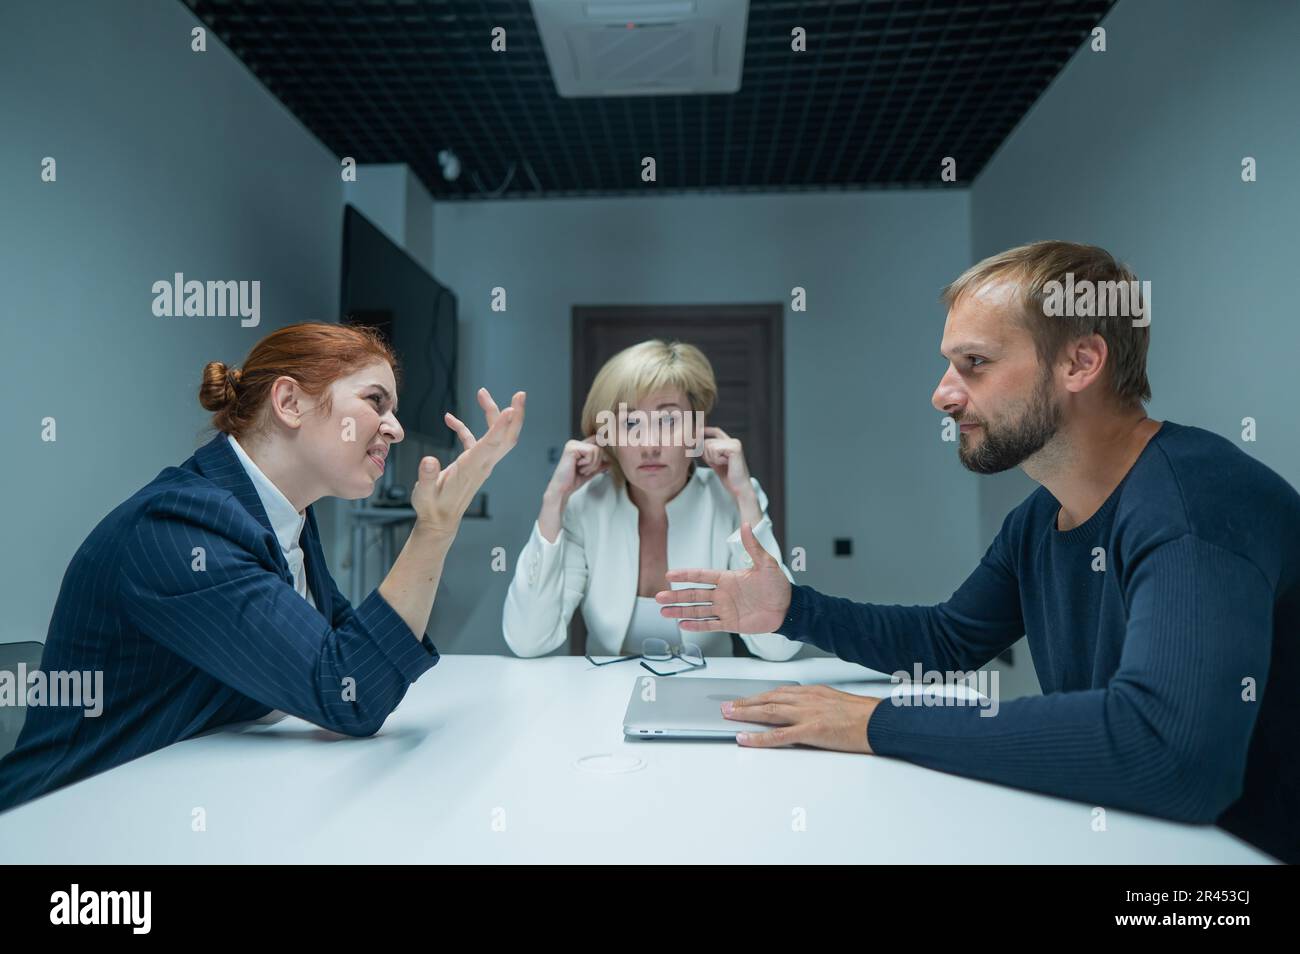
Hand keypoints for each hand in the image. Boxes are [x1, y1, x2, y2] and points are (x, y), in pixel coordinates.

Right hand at [411, 388, 525, 534]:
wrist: (439, 521)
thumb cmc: (431, 507)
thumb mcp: (423, 494)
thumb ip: (427, 477)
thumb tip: (429, 460)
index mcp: (471, 468)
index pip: (491, 444)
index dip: (501, 426)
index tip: (512, 408)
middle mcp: (481, 464)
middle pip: (506, 437)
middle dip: (515, 416)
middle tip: (520, 394)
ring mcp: (479, 463)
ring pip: (494, 435)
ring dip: (492, 413)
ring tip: (481, 392)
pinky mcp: (472, 462)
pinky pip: (474, 440)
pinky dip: (465, 427)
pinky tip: (449, 419)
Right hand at [545, 436, 606, 501]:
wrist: (563, 488)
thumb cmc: (573, 481)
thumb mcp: (590, 472)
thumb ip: (599, 466)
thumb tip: (609, 462)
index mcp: (578, 447)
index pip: (596, 439)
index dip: (602, 443)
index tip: (606, 446)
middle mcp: (574, 443)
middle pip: (599, 446)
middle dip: (597, 462)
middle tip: (585, 470)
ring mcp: (572, 444)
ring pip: (596, 449)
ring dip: (592, 464)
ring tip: (582, 470)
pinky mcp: (572, 448)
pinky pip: (591, 452)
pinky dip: (588, 463)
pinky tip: (578, 467)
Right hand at [655, 521, 791, 633]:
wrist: (789, 608)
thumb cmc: (778, 585)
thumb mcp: (766, 564)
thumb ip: (752, 546)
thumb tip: (746, 525)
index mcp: (728, 578)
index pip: (701, 576)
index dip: (685, 575)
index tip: (670, 575)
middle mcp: (723, 594)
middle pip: (694, 594)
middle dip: (676, 595)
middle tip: (659, 597)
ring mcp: (725, 609)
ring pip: (698, 610)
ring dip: (680, 611)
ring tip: (664, 612)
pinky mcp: (731, 623)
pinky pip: (710, 625)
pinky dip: (696, 626)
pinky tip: (683, 625)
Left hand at [700, 426, 750, 498]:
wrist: (738, 486)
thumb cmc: (728, 476)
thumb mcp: (714, 461)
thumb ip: (706, 452)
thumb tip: (695, 443)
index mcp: (730, 443)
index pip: (716, 431)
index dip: (706, 430)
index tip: (698, 431)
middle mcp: (733, 440)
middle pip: (707, 441)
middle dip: (707, 455)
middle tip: (718, 464)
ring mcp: (734, 443)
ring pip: (709, 446)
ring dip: (712, 458)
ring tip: (723, 464)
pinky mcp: (734, 448)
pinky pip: (715, 450)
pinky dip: (717, 460)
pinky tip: (726, 464)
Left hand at [721, 685, 881, 752]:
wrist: (879, 722)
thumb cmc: (862, 714)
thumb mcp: (835, 701)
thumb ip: (815, 704)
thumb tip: (801, 710)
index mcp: (813, 691)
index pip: (778, 692)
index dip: (758, 696)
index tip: (744, 699)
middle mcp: (806, 699)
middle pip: (768, 699)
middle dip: (744, 702)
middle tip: (726, 706)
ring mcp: (807, 714)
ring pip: (768, 712)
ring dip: (744, 713)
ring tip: (728, 716)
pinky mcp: (810, 731)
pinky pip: (778, 735)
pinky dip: (758, 737)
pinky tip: (744, 738)